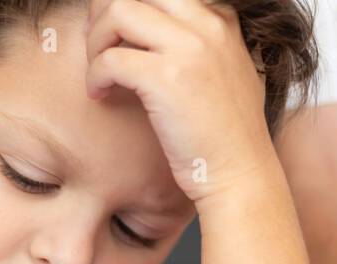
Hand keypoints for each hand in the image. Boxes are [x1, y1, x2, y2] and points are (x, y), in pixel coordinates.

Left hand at [84, 0, 275, 203]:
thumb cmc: (227, 137)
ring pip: (118, 12)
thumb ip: (203, 44)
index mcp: (221, 21)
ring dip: (96, 39)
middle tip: (97, 42)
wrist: (241, 175)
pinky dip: (95, 75)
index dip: (133, 5)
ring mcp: (188, 49)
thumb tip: (157, 36)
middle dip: (106, 10)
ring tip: (97, 71)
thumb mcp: (228, 73)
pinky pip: (110, 58)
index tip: (118, 31)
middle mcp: (207, 26)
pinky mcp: (166, 79)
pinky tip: (100, 94)